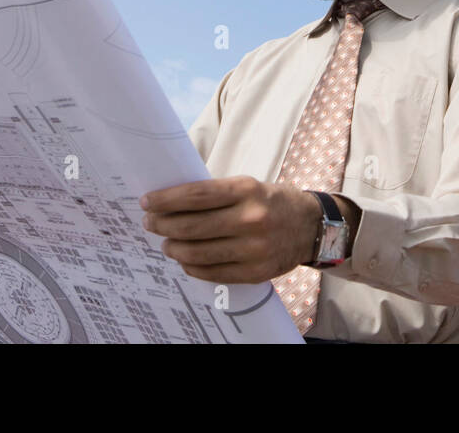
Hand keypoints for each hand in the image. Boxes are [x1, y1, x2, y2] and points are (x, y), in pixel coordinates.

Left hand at [139, 176, 320, 283]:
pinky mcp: (254, 272)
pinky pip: (212, 272)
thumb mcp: (249, 186)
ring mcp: (253, 249)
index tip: (147, 202)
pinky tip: (185, 260)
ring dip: (174, 248)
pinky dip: (192, 266)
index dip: (167, 200)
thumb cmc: (271, 202)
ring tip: (166, 243)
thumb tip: (171, 202)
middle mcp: (251, 219)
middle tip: (150, 223)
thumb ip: (216, 194)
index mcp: (247, 190)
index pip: (196, 195)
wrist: (310, 227)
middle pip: (192, 226)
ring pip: (198, 252)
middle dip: (163, 225)